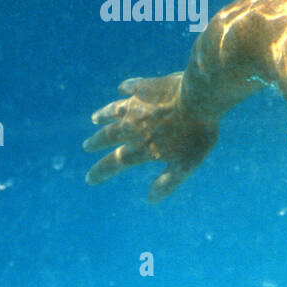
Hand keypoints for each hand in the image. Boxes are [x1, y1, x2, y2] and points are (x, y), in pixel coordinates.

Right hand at [83, 73, 217, 201]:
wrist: (199, 99)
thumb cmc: (196, 135)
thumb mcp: (186, 164)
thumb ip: (168, 182)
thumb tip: (151, 199)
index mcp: (142, 147)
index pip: (115, 163)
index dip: (101, 172)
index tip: (90, 179)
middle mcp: (133, 127)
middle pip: (108, 136)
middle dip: (96, 143)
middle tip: (87, 146)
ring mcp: (137, 105)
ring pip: (113, 111)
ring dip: (103, 116)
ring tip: (95, 119)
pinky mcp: (146, 87)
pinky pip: (131, 87)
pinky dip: (125, 89)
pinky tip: (123, 88)